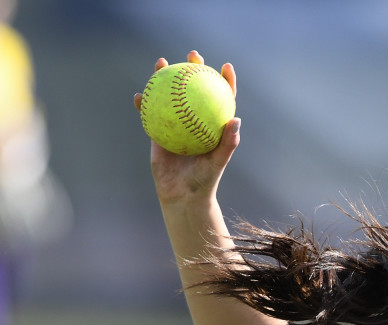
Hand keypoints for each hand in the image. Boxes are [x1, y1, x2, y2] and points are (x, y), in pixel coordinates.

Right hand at [134, 51, 239, 203]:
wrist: (182, 195)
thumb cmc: (204, 181)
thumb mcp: (217, 162)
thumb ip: (228, 143)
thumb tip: (236, 119)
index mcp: (213, 126)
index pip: (222, 99)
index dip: (225, 81)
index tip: (225, 66)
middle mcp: (195, 121)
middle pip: (195, 89)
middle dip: (194, 69)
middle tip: (192, 55)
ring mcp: (176, 124)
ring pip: (170, 96)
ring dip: (165, 77)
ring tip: (161, 63)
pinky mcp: (158, 131)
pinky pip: (149, 113)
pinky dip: (144, 103)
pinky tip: (140, 95)